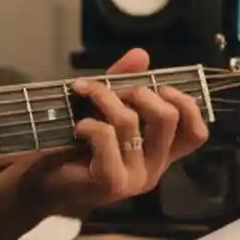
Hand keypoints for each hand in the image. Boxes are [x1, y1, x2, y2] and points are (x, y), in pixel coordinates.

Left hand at [19, 48, 209, 217]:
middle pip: (167, 118)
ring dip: (104, 98)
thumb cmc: (75, 147)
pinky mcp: (112, 182)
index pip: (196, 134)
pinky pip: (106, 137)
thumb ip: (124, 84)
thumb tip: (142, 54)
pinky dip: (89, 123)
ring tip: (84, 94)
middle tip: (114, 89)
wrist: (43, 184)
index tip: (160, 87)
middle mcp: (155, 168)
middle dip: (139, 92)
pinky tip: (79, 127)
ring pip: (130, 121)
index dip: (187, 105)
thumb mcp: (103, 110)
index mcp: (160, 153)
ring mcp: (135, 178)